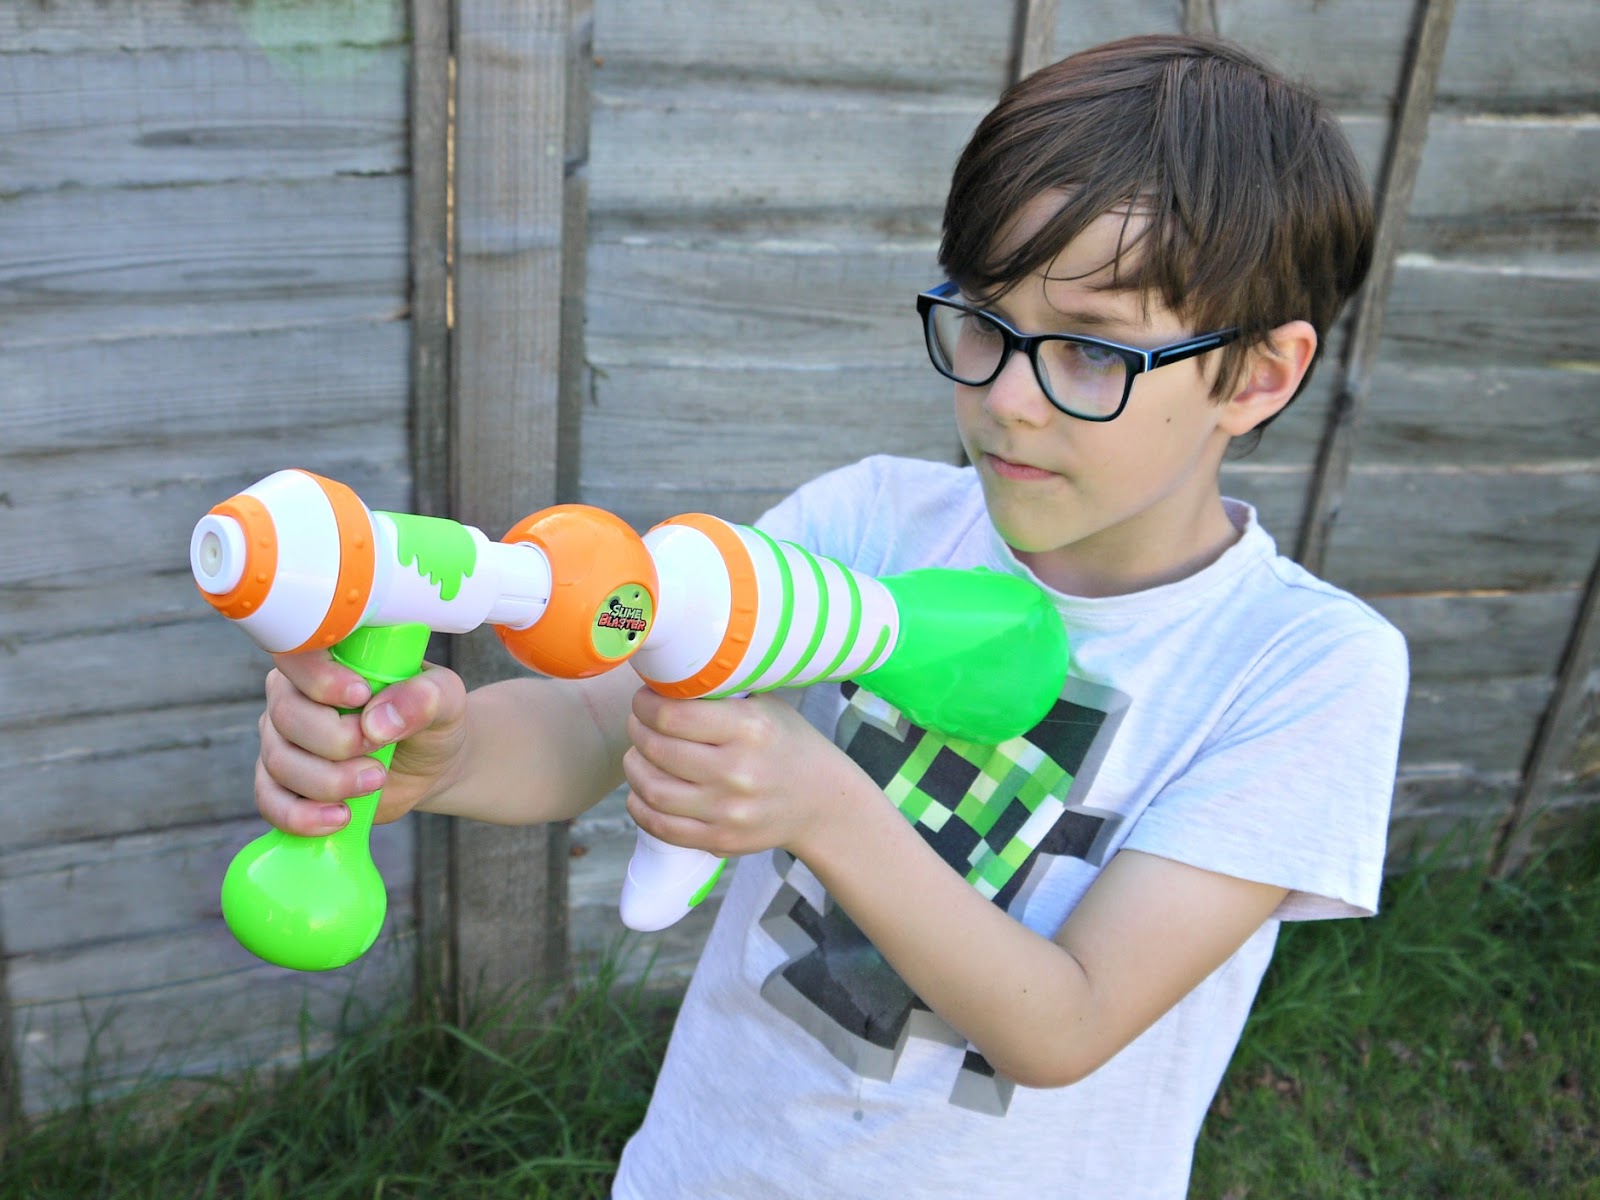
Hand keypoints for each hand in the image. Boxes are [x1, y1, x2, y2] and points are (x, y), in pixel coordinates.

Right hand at [255, 649, 467, 835]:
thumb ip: (425, 696)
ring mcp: (282, 739)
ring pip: (278, 761)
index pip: (296, 654)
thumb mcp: (446, 699)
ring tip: (375, 779)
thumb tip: (378, 722)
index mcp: (327, 658)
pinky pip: (270, 801)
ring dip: (329, 780)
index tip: (361, 697)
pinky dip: (302, 815)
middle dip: (337, 741)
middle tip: (379, 748)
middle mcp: (294, 694)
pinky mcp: (282, 782)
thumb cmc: (431, 717)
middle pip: (286, 715)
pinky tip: (340, 817)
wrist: (430, 763)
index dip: (319, 679)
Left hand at [622, 688, 867, 859]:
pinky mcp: (721, 839)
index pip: (673, 715)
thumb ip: (720, 695)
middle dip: (637, 731)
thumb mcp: (766, 707)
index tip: (644, 700)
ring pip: (653, 790)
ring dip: (634, 768)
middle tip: (639, 723)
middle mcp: (737, 771)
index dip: (645, 705)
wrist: (821, 801)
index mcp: (749, 728)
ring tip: (638, 755)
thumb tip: (664, 679)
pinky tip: (643, 791)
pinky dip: (641, 807)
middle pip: (657, 749)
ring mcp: (728, 810)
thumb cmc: (788, 745)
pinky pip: (662, 827)